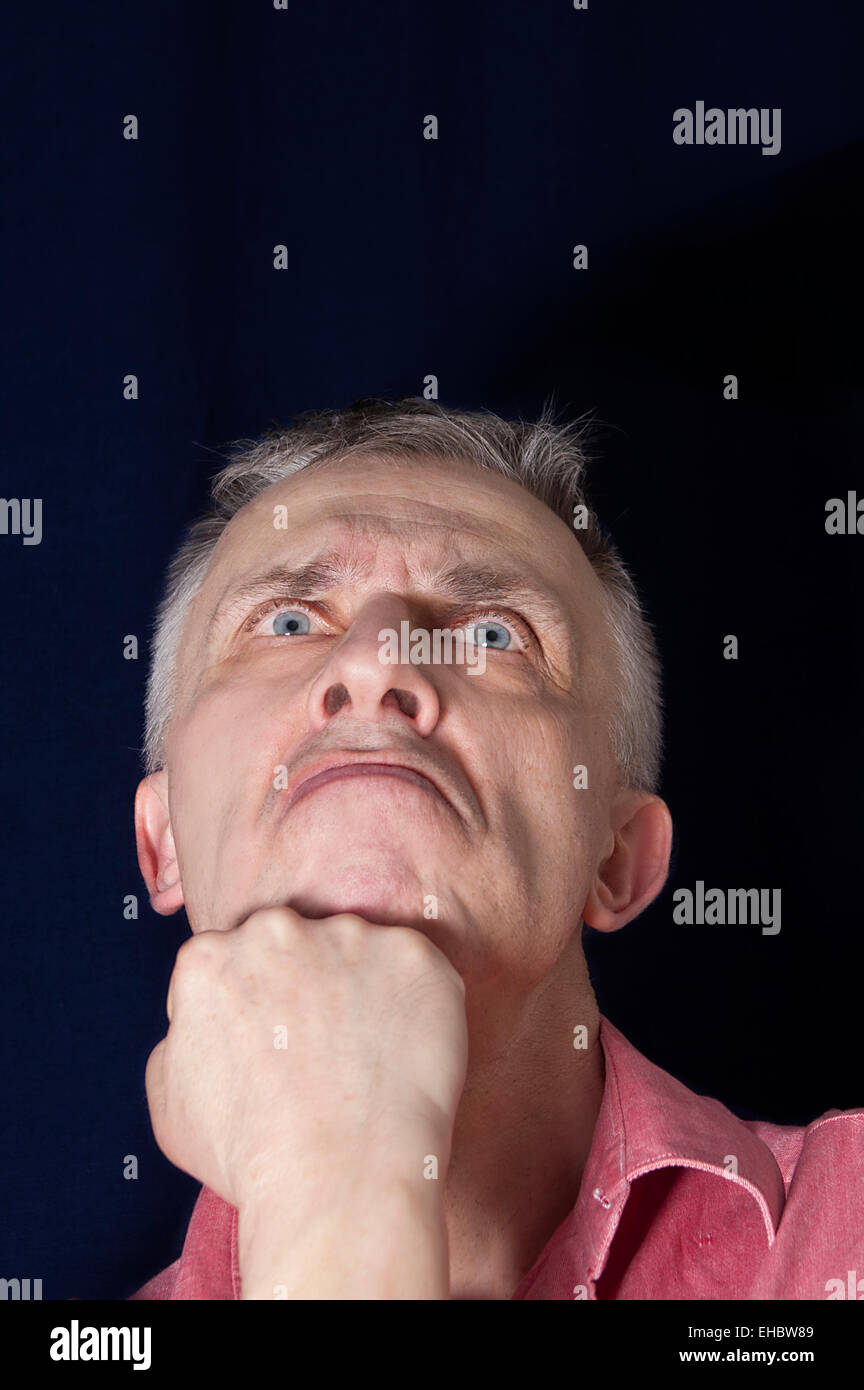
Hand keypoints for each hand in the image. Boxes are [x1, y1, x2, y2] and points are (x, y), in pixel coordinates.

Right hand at [144, 907, 468, 1213]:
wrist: (339, 1183)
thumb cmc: (251, 1157)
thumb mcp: (170, 1099)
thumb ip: (183, 1034)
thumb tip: (202, 1018)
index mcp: (208, 956)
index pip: (233, 962)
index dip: (254, 1009)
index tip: (274, 1048)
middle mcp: (276, 929)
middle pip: (293, 944)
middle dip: (306, 987)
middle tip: (324, 1054)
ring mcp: (350, 935)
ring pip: (356, 953)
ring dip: (361, 991)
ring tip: (366, 1062)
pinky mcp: (413, 954)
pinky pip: (416, 971)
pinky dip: (415, 1006)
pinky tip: (403, 1055)